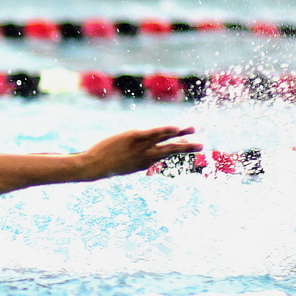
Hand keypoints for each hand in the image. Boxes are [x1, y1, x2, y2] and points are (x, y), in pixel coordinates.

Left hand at [81, 126, 201, 178]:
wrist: (93, 167)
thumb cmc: (103, 166)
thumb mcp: (120, 165)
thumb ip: (130, 160)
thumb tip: (134, 158)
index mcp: (144, 163)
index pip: (165, 154)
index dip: (178, 150)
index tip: (189, 145)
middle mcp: (146, 156)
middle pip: (170, 151)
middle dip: (186, 148)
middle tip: (202, 146)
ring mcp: (141, 146)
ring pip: (164, 140)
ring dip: (179, 135)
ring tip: (193, 131)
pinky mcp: (133, 137)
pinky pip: (153, 133)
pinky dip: (165, 131)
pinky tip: (176, 128)